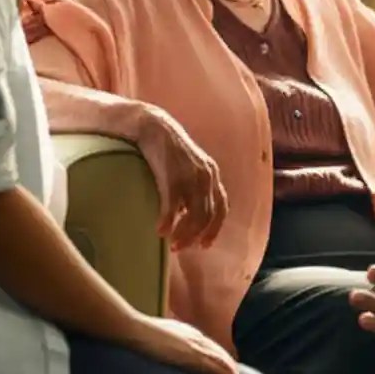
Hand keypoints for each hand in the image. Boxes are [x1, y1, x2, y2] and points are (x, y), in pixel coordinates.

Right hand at [125, 315, 242, 373]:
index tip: (226, 368)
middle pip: (219, 353)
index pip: (210, 347)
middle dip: (229, 367)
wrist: (137, 329)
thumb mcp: (160, 334)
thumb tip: (167, 348)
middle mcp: (197, 337)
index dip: (220, 359)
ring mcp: (197, 345)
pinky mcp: (195, 355)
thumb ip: (168, 340)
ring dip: (231, 373)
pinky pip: (217, 366)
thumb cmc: (141, 332)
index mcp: (189, 332)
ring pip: (222, 360)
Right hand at [145, 112, 228, 250]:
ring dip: (183, 233)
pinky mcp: (172, 175)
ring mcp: (191, 176)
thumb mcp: (188, 168)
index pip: (222, 208)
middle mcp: (207, 176)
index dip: (214, 229)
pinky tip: (160, 230)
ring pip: (194, 215)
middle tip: (180, 248)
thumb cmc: (167, 150)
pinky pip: (173, 206)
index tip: (204, 245)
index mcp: (212, 175)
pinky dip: (168, 221)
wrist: (152, 126)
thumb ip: (192, 189)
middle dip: (195, 236)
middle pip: (208, 216)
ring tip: (171, 243)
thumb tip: (185, 215)